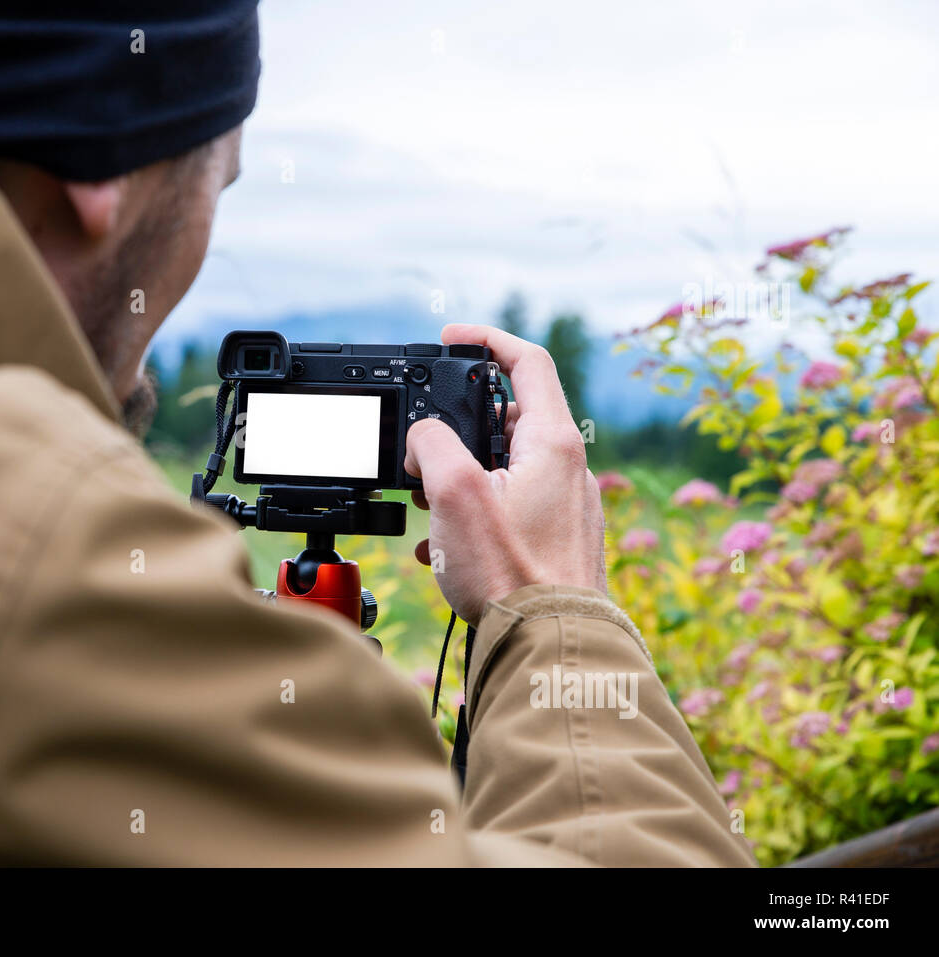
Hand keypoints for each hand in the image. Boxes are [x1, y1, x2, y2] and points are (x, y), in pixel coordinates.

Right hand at [404, 323, 606, 624]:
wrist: (551, 645)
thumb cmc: (511, 573)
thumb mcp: (454, 493)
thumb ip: (432, 444)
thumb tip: (424, 437)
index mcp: (552, 442)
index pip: (527, 361)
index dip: (487, 339)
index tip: (452, 337)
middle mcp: (570, 469)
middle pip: (508, 421)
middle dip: (457, 433)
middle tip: (424, 455)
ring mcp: (568, 507)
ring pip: (505, 470)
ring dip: (461, 482)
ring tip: (431, 511)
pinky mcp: (560, 542)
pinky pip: (512, 511)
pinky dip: (476, 517)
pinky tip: (446, 550)